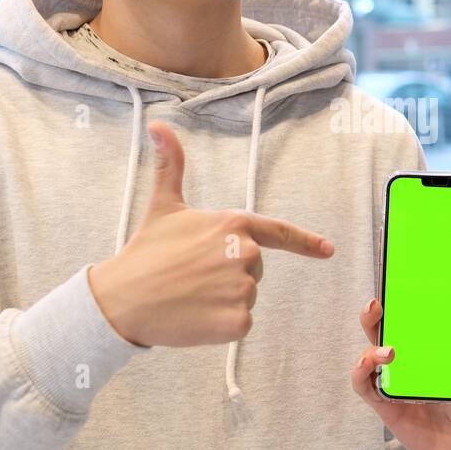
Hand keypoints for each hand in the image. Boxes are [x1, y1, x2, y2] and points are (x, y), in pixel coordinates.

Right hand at [88, 121, 333, 346]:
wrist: (121, 299)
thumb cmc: (145, 251)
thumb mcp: (163, 205)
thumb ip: (171, 165)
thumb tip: (159, 124)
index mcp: (235, 223)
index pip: (279, 232)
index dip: (306, 243)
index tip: (329, 250)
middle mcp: (246, 253)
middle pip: (254, 270)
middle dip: (228, 274)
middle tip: (191, 275)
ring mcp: (243, 288)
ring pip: (246, 297)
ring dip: (223, 301)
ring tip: (189, 295)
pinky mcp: (238, 321)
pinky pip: (241, 323)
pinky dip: (221, 325)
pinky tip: (195, 317)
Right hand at [349, 297, 450, 449]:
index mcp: (430, 343)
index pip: (410, 312)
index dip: (400, 293)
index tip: (400, 277)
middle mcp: (407, 355)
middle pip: (383, 325)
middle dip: (374, 310)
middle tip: (378, 303)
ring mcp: (394, 376)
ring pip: (369, 348)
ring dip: (371, 341)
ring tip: (389, 350)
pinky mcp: (384, 400)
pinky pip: (363, 383)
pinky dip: (361, 370)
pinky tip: (372, 365)